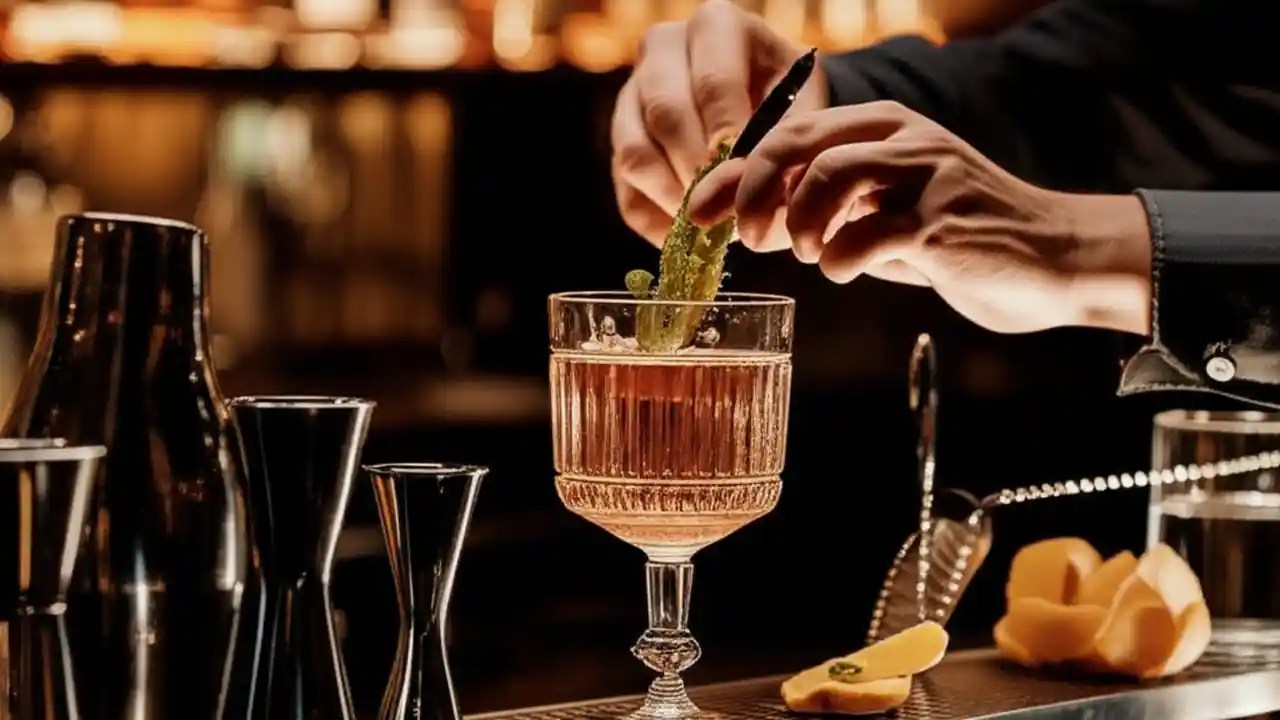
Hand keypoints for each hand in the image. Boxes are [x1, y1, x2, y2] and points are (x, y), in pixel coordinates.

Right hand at [611, 0, 827, 245]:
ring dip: (673, 200)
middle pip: (664, 115)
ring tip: (709, 226)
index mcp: (716, 25)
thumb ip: (786, 146)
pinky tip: (689, 239)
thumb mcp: (804, 109)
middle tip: (727, 207)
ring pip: (634, 154)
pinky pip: (626, 190)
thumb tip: (756, 196)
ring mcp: (632, 94)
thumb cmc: (792, 104)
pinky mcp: (619, 140)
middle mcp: (663, 48)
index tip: (740, 174)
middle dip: (697, 171)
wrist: (770, 107)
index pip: (711, 82)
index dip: (725, 135)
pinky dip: (656, 222)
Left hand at [688, 101, 1152, 334]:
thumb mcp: (882, 215)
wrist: (1052, 257)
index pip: (786, 135)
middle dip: (756, 193)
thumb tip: (748, 224)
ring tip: (806, 253)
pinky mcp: (946, 220)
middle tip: (747, 235)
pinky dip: (840, 259)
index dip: (733, 175)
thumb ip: (824, 212)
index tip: (699, 213)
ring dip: (800, 223)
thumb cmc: (956, 239)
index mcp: (880, 127)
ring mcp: (928, 174)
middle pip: (800, 144)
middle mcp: (902, 137)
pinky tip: (844, 269)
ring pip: (831, 174)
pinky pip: (869, 234)